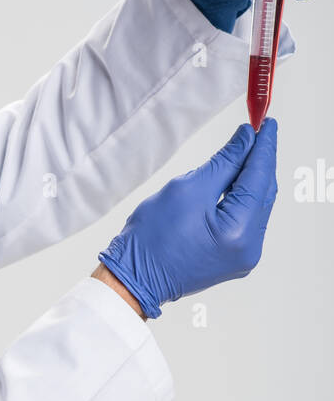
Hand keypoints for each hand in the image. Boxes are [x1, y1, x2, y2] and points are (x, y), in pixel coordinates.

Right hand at [97, 120, 277, 318]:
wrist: (134, 278)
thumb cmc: (151, 238)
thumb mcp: (188, 189)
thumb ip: (224, 162)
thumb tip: (246, 140)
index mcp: (239, 232)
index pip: (260, 178)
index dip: (263, 146)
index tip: (265, 122)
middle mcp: (250, 248)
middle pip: (263, 192)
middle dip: (259, 160)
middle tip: (255, 132)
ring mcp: (244, 257)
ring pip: (256, 206)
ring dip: (250, 179)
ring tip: (243, 153)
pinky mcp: (234, 259)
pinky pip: (246, 220)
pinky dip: (242, 198)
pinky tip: (234, 181)